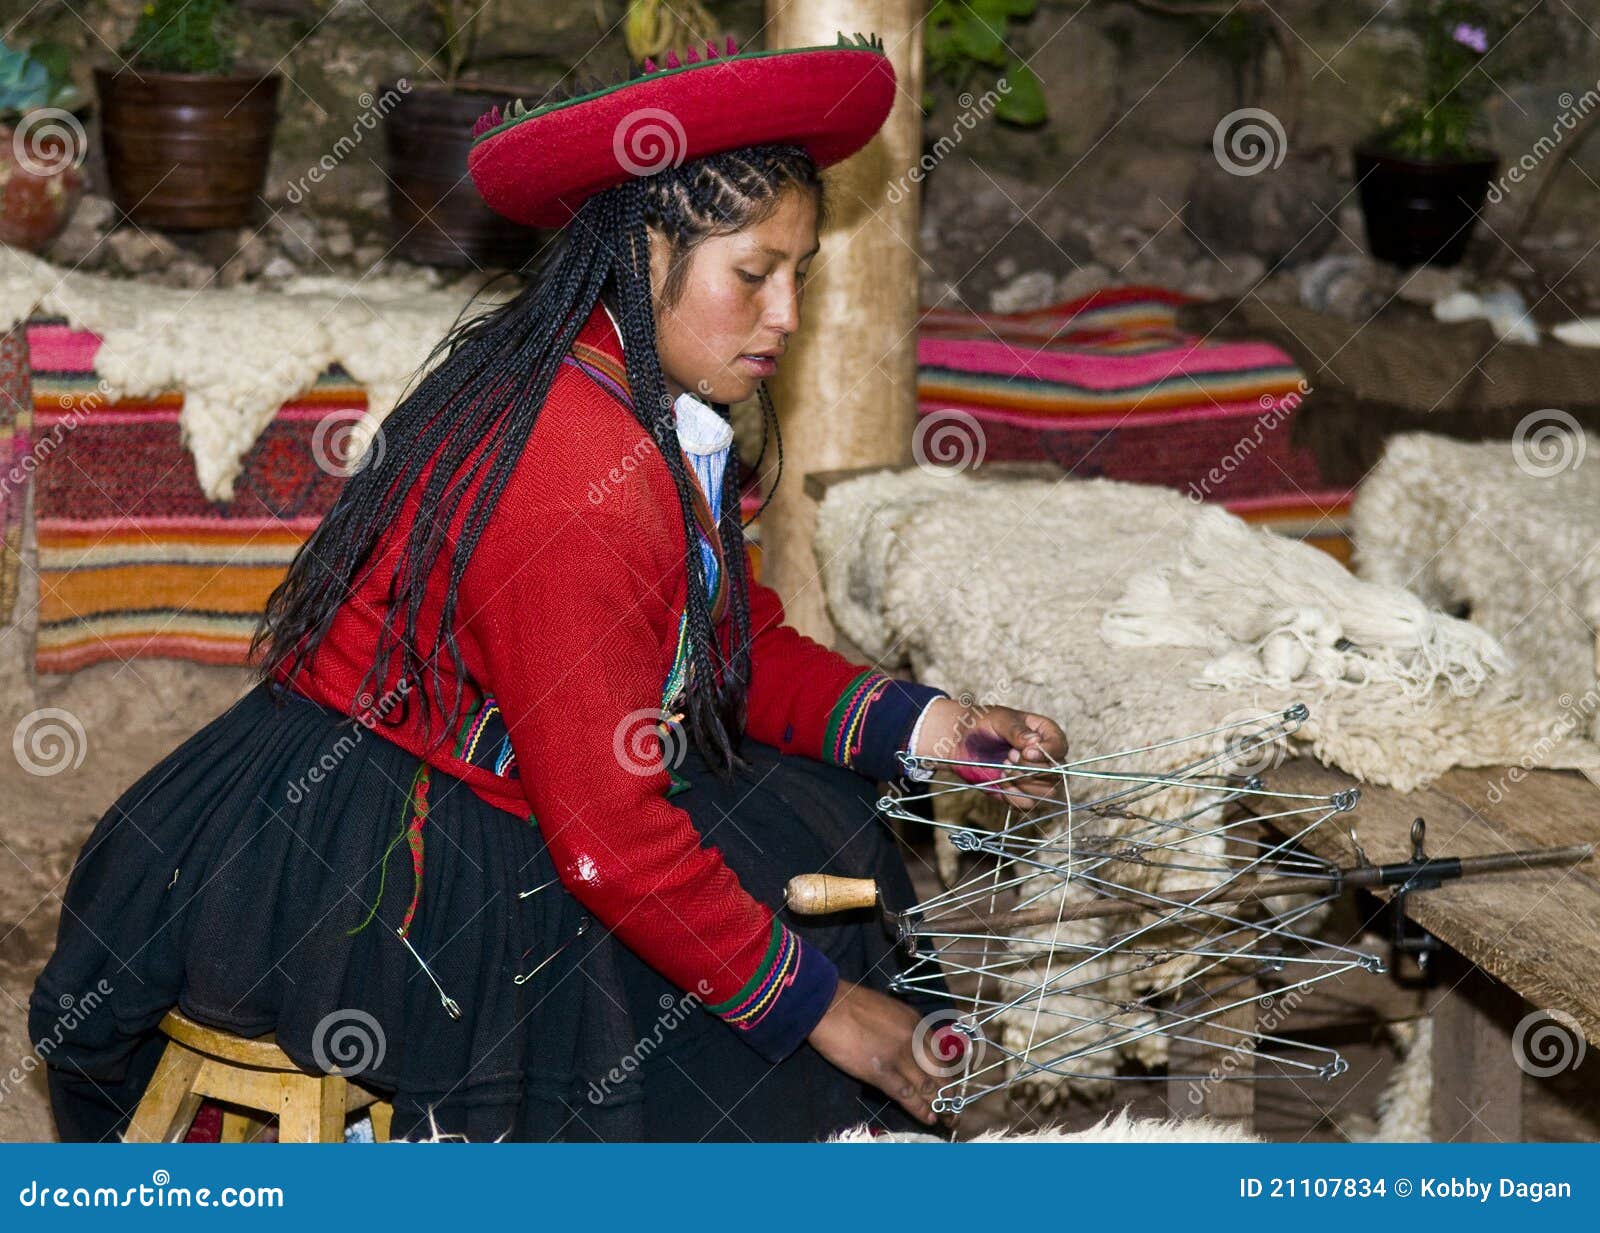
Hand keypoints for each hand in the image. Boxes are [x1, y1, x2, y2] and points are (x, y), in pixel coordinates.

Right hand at [807, 979, 947, 1125]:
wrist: (827, 1004)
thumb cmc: (851, 1004)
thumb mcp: (889, 1010)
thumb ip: (904, 1028)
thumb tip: (911, 1046)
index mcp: (915, 1021)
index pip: (940, 1052)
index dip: (947, 1072)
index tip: (950, 1086)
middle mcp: (913, 1039)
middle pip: (940, 1071)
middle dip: (949, 1093)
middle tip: (955, 1110)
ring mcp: (899, 1056)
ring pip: (927, 1086)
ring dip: (940, 1106)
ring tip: (947, 1120)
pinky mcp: (881, 1072)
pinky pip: (907, 1095)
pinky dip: (920, 1109)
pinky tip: (928, 1119)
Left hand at [913, 698, 1068, 810]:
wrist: (959, 740)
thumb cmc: (981, 723)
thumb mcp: (999, 720)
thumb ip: (1017, 731)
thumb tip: (1035, 743)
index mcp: (1045, 733)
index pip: (1060, 747)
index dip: (1048, 753)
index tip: (1027, 752)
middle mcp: (1046, 757)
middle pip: (1056, 774)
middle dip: (1030, 768)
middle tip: (1008, 756)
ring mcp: (1035, 777)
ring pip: (1047, 792)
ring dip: (1023, 782)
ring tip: (1004, 766)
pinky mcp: (1021, 792)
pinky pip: (1028, 804)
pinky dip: (1014, 795)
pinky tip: (1001, 779)